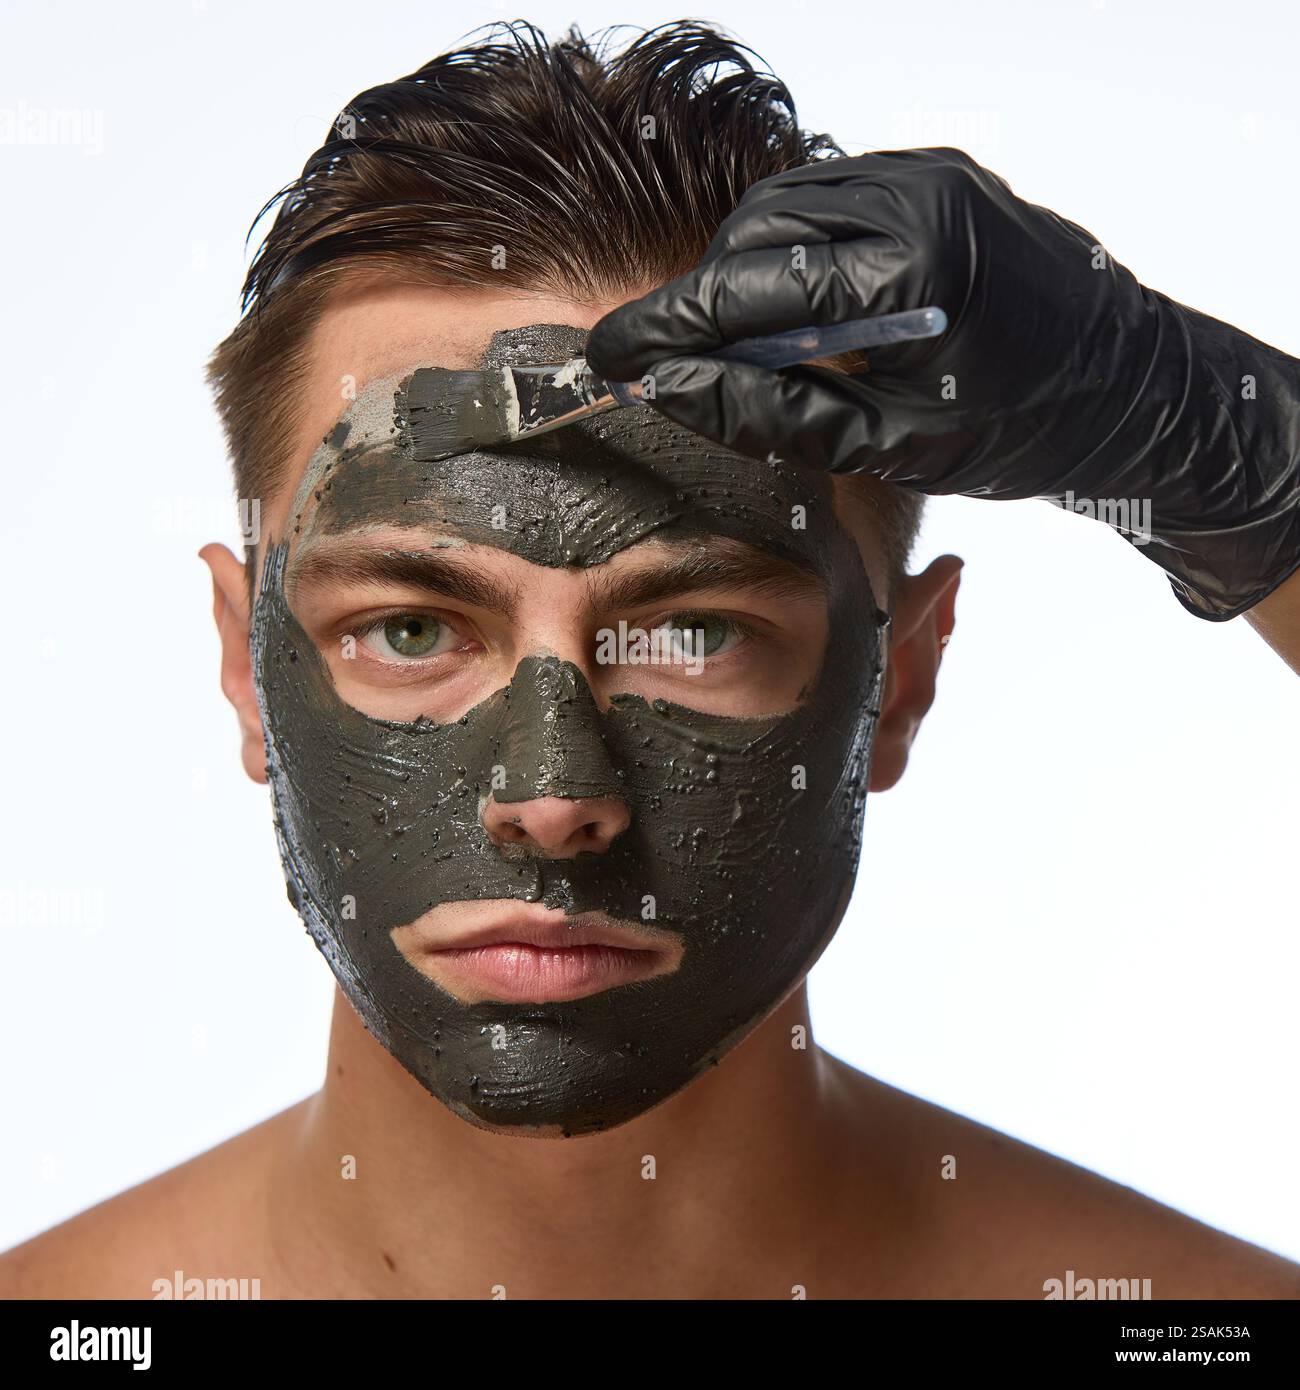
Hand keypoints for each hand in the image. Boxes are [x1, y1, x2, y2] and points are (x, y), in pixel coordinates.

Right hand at [585, 147, 1299, 619]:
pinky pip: (833, 197)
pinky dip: (798, 251)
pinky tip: (808, 311)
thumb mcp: (894, 447)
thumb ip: (774, 416)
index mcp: (914, 269)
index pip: (750, 289)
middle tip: (687, 371)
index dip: (668, 327)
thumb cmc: (1027, 432)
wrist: (1135, 389)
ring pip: (787, 206)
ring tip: (754, 350)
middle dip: (710, 302)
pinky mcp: (940, 175)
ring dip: (750, 274)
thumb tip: (671, 392)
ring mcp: (932, 175)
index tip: (610, 359)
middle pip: (758, 233)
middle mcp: (919, 195)